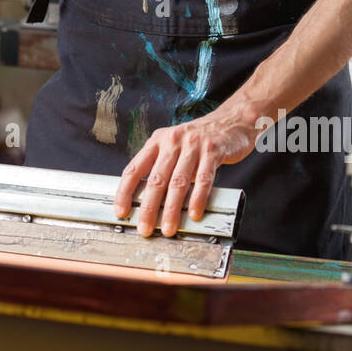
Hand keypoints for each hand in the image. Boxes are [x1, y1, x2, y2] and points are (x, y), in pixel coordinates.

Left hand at [113, 103, 258, 237]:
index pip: (134, 168)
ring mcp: (193, 146)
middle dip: (149, 208)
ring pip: (178, 182)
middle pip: (156, 179)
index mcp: (157, 141)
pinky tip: (194, 214)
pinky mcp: (213, 151)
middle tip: (145, 229)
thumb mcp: (174, 145)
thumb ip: (161, 166)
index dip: (125, 192)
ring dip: (171, 209)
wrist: (230, 121)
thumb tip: (146, 200)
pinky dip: (197, 199)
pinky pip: (203, 179)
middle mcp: (172, 142)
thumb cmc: (198, 139)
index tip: (121, 212)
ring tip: (169, 228)